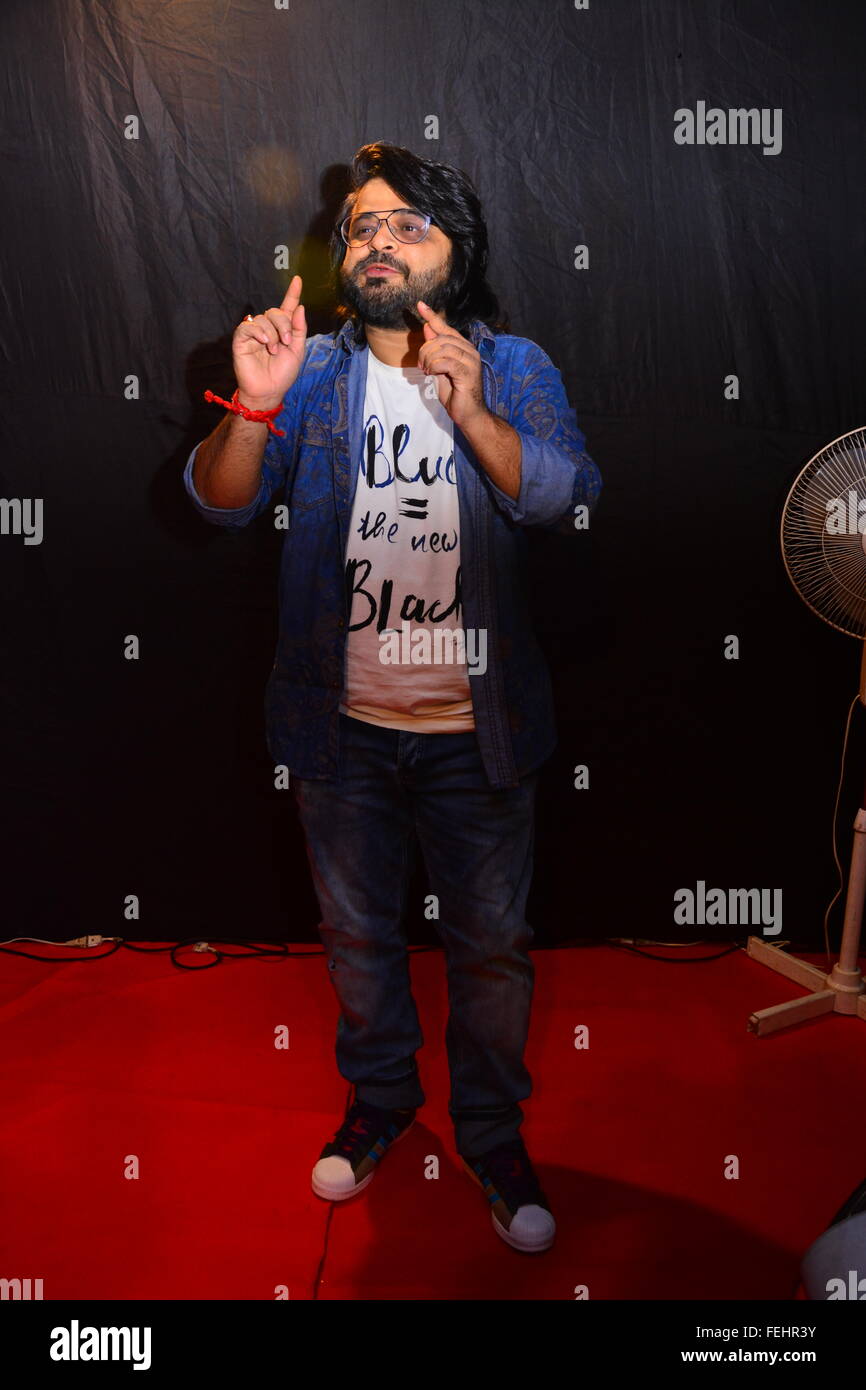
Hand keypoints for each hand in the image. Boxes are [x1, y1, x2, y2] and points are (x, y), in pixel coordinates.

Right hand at [232, 274, 306, 410]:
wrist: (269, 391)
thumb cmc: (282, 374)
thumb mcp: (297, 351)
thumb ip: (298, 329)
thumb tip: (300, 307)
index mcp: (282, 330)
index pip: (287, 307)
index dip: (292, 293)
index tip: (298, 279)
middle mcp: (267, 328)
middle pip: (275, 311)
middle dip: (284, 325)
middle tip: (286, 342)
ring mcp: (254, 333)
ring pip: (263, 318)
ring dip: (272, 334)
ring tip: (273, 350)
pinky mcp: (241, 339)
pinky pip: (248, 326)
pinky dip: (258, 332)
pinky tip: (264, 343)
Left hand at [415, 301, 487, 431]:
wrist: (469, 415)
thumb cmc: (456, 394)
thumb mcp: (439, 368)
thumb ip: (435, 349)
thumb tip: (427, 328)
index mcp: (464, 348)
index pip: (446, 327)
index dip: (432, 316)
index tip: (419, 304)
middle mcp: (470, 351)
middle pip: (441, 338)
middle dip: (425, 351)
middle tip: (422, 366)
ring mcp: (471, 361)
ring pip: (442, 348)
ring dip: (428, 360)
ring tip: (427, 372)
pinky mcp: (468, 372)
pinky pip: (445, 362)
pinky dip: (434, 367)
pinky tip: (432, 374)